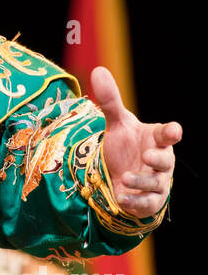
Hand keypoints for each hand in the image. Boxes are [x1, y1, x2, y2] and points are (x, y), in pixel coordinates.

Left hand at [91, 66, 181, 216]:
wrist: (121, 175)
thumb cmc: (127, 146)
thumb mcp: (117, 124)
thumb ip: (111, 101)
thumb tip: (98, 70)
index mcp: (156, 139)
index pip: (167, 134)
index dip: (171, 132)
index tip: (174, 131)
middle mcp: (160, 161)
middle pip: (166, 160)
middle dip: (159, 159)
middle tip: (146, 155)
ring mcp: (157, 182)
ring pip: (156, 184)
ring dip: (142, 182)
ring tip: (125, 178)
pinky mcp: (149, 200)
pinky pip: (148, 204)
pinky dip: (136, 202)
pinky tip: (122, 198)